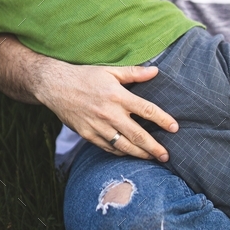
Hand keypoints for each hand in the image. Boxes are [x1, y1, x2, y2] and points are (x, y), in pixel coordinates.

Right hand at [34, 59, 177, 159]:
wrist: (54, 86)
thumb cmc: (85, 76)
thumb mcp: (110, 71)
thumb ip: (134, 73)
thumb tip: (156, 71)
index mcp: (118, 96)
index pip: (146, 110)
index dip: (162, 120)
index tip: (174, 128)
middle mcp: (109, 113)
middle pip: (137, 134)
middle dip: (154, 147)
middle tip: (166, 156)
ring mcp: (97, 126)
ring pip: (123, 146)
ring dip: (139, 154)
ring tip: (151, 158)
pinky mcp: (87, 135)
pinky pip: (108, 148)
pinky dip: (120, 152)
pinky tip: (130, 153)